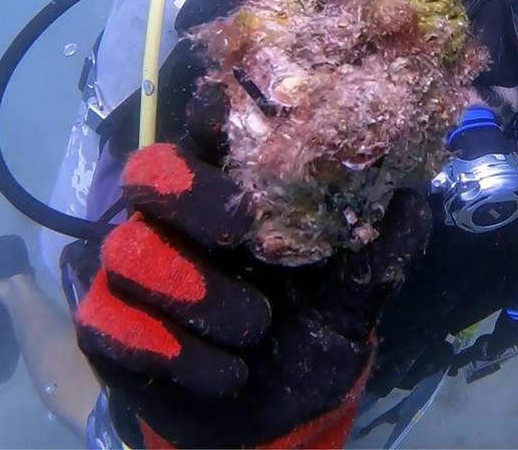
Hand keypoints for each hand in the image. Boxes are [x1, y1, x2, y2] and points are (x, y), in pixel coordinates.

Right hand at [66, 0, 432, 448]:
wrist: (264, 423)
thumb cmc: (303, 338)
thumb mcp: (349, 305)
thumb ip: (374, 258)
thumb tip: (412, 201)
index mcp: (230, 196)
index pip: (209, 132)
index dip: (212, 110)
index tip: (227, 101)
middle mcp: (173, 221)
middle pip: (150, 170)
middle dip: (193, 195)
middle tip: (238, 231)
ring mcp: (132, 270)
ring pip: (131, 249)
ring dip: (201, 296)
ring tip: (252, 332)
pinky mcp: (105, 327)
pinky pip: (112, 321)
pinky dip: (177, 352)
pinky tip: (223, 372)